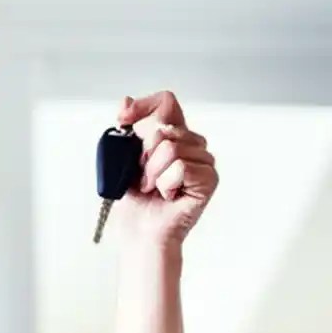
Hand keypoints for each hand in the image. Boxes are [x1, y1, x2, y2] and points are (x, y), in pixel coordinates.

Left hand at [114, 91, 218, 247]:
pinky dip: (165, 184)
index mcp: (172, 135)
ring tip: (154, 188)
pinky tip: (168, 194)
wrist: (139, 231)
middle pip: (163, 128)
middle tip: (144, 178)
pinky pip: (181, 167)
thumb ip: (128, 130)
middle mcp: (191, 144)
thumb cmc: (135, 201)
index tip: (124, 119)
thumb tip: (125, 101)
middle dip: (143, 157)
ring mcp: (203, 161)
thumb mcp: (124, 159)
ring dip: (152, 174)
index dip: (144, 107)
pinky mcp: (209, 179)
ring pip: (171, 148)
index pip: (166, 102)